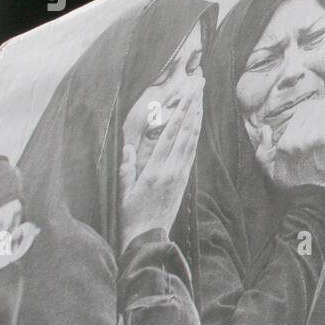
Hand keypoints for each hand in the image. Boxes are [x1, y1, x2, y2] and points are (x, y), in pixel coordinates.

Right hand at [119, 88, 204, 251]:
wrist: (149, 238)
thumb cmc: (131, 215)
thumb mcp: (123, 191)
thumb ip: (126, 168)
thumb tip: (127, 147)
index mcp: (156, 170)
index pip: (171, 134)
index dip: (182, 112)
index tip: (189, 94)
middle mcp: (172, 169)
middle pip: (186, 132)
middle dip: (194, 106)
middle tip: (200, 85)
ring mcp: (180, 175)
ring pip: (192, 140)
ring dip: (197, 118)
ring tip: (201, 98)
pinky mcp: (183, 181)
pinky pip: (191, 153)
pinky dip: (195, 136)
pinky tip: (197, 126)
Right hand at [254, 97, 324, 200]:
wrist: (316, 202)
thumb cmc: (293, 187)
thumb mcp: (269, 170)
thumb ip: (263, 149)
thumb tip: (265, 128)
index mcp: (289, 140)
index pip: (305, 109)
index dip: (314, 111)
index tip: (319, 116)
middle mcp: (306, 136)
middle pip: (322, 107)